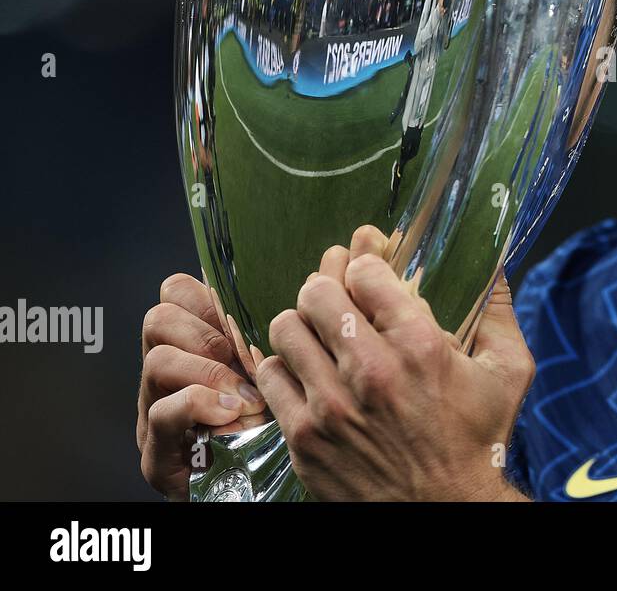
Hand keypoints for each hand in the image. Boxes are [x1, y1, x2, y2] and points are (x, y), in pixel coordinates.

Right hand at [137, 273, 264, 499]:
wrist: (263, 490)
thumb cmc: (280, 423)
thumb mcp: (280, 365)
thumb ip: (283, 324)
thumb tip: (318, 271)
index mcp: (192, 344)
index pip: (177, 290)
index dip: (211, 298)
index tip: (246, 324)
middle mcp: (166, 374)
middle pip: (160, 318)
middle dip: (210, 336)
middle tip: (247, 363)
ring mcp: (154, 412)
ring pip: (157, 361)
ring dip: (209, 373)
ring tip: (245, 396)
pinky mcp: (155, 454)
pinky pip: (162, 412)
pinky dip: (200, 406)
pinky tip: (231, 416)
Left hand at [258, 227, 533, 500]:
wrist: (447, 510)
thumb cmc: (478, 441)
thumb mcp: (508, 372)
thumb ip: (498, 313)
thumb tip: (493, 267)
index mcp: (420, 346)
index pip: (365, 272)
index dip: (366, 265)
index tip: (369, 274)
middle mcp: (372, 371)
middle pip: (317, 291)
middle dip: (328, 286)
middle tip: (337, 296)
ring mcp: (331, 405)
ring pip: (287, 327)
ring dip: (303, 324)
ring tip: (319, 334)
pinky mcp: (304, 437)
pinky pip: (271, 375)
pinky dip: (286, 367)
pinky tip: (307, 372)